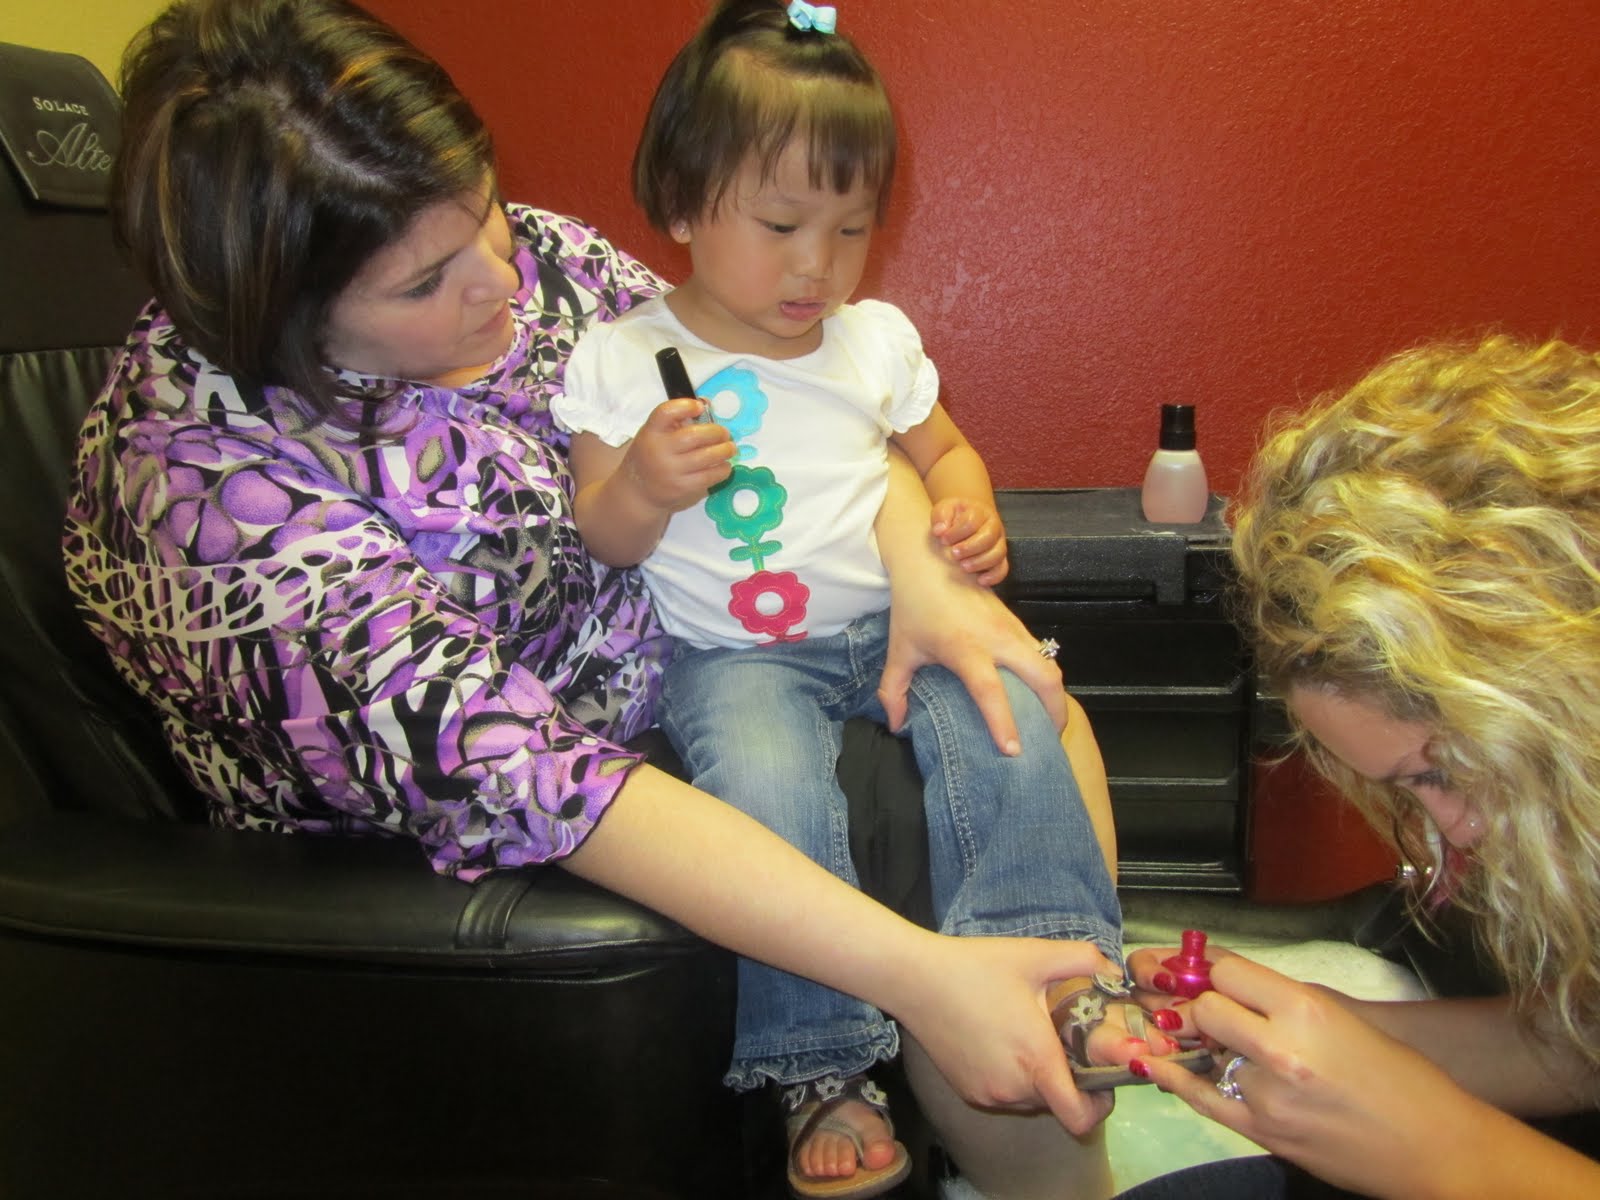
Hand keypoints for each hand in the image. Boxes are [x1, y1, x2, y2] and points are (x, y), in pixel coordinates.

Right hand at [621, 398, 732, 512]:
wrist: (638, 491)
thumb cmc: (651, 456)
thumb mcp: (656, 434)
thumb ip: (677, 418)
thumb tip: (707, 404)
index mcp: (651, 432)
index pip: (666, 412)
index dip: (685, 406)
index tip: (699, 407)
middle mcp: (659, 450)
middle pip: (694, 436)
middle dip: (716, 432)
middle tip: (725, 433)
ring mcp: (670, 471)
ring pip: (706, 457)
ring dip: (724, 451)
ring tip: (730, 448)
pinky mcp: (682, 488)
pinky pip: (709, 476)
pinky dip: (722, 469)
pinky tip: (724, 465)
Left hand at [879, 560, 1065, 755]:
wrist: (930, 559)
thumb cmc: (913, 606)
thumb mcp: (899, 650)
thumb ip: (894, 692)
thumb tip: (897, 726)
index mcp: (965, 648)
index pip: (990, 690)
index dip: (1002, 722)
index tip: (1013, 751)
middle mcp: (996, 637)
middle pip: (1043, 676)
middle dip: (1055, 710)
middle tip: (1050, 738)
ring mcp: (1011, 627)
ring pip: (1049, 662)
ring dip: (1055, 693)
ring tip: (1049, 721)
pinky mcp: (1016, 621)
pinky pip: (1042, 652)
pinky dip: (1046, 675)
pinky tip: (1038, 693)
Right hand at [895, 935, 1118, 1134]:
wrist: (914, 978)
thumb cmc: (975, 966)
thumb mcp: (1035, 955)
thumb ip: (1086, 961)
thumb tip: (1117, 975)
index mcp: (1035, 1060)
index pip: (1080, 1116)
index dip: (1100, 1107)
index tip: (1102, 1082)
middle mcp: (1012, 1088)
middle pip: (1058, 1103)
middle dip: (1068, 1078)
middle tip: (1063, 1040)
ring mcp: (987, 1093)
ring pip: (1031, 1099)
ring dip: (1040, 1078)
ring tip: (1030, 1036)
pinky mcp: (968, 1092)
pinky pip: (1005, 1094)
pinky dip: (1014, 1077)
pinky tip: (1002, 1040)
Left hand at [930, 496, 1008, 584]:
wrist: (970, 514)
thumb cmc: (955, 514)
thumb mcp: (945, 508)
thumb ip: (941, 516)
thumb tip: (940, 531)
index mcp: (980, 512)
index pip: (972, 521)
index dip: (957, 532)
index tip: (943, 540)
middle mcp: (993, 527)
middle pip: (989, 537)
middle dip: (970, 548)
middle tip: (954, 554)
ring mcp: (999, 542)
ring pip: (998, 554)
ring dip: (980, 562)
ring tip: (963, 567)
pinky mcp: (999, 557)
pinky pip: (1002, 568)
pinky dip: (994, 576)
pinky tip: (980, 581)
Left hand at [1126, 949, 1489, 1197]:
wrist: (1436, 1148)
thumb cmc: (1402, 1076)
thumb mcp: (1342, 1016)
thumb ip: (1278, 994)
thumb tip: (1218, 965)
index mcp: (1306, 1010)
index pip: (1227, 972)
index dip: (1218, 973)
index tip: (1220, 978)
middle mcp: (1279, 1048)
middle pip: (1206, 1008)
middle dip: (1208, 1006)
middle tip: (1222, 1015)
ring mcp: (1265, 1095)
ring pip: (1204, 1052)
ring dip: (1209, 1046)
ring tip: (1216, 1042)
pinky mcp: (1261, 1133)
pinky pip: (1200, 1098)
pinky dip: (1174, 1078)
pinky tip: (1151, 1063)